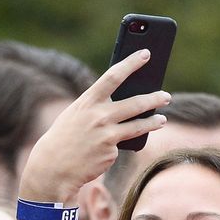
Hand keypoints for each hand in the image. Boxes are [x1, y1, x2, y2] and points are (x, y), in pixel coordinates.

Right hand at [18, 49, 170, 204]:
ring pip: (138, 125)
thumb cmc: (66, 137)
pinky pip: (124, 144)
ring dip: (154, 121)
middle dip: (154, 98)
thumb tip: (127, 102)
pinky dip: (121, 144)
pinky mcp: (111, 151)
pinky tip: (112, 148)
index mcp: (88, 101)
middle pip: (134, 103)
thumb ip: (98, 107)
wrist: (54, 166)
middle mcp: (99, 115)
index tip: (146, 53)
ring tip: (163, 118)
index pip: (113, 76)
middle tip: (166, 95)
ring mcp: (106, 134)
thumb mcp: (78, 115)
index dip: (131, 64)